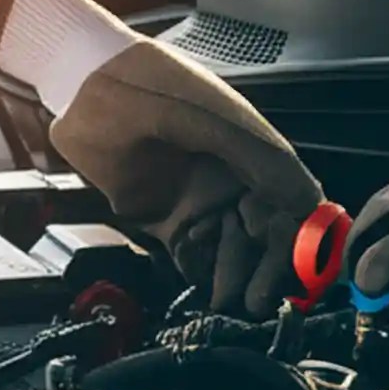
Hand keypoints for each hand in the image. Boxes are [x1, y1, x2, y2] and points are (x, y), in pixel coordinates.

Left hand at [49, 40, 323, 317]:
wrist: (81, 89)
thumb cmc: (143, 87)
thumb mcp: (207, 117)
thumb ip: (257, 157)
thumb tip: (308, 201)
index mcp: (253, 150)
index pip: (295, 202)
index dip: (304, 238)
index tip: (303, 270)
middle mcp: (233, 178)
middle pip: (267, 234)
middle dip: (268, 270)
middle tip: (257, 299)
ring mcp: (199, 199)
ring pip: (232, 250)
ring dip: (236, 278)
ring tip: (230, 302)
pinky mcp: (165, 219)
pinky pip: (193, 255)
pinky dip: (204, 277)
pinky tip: (207, 293)